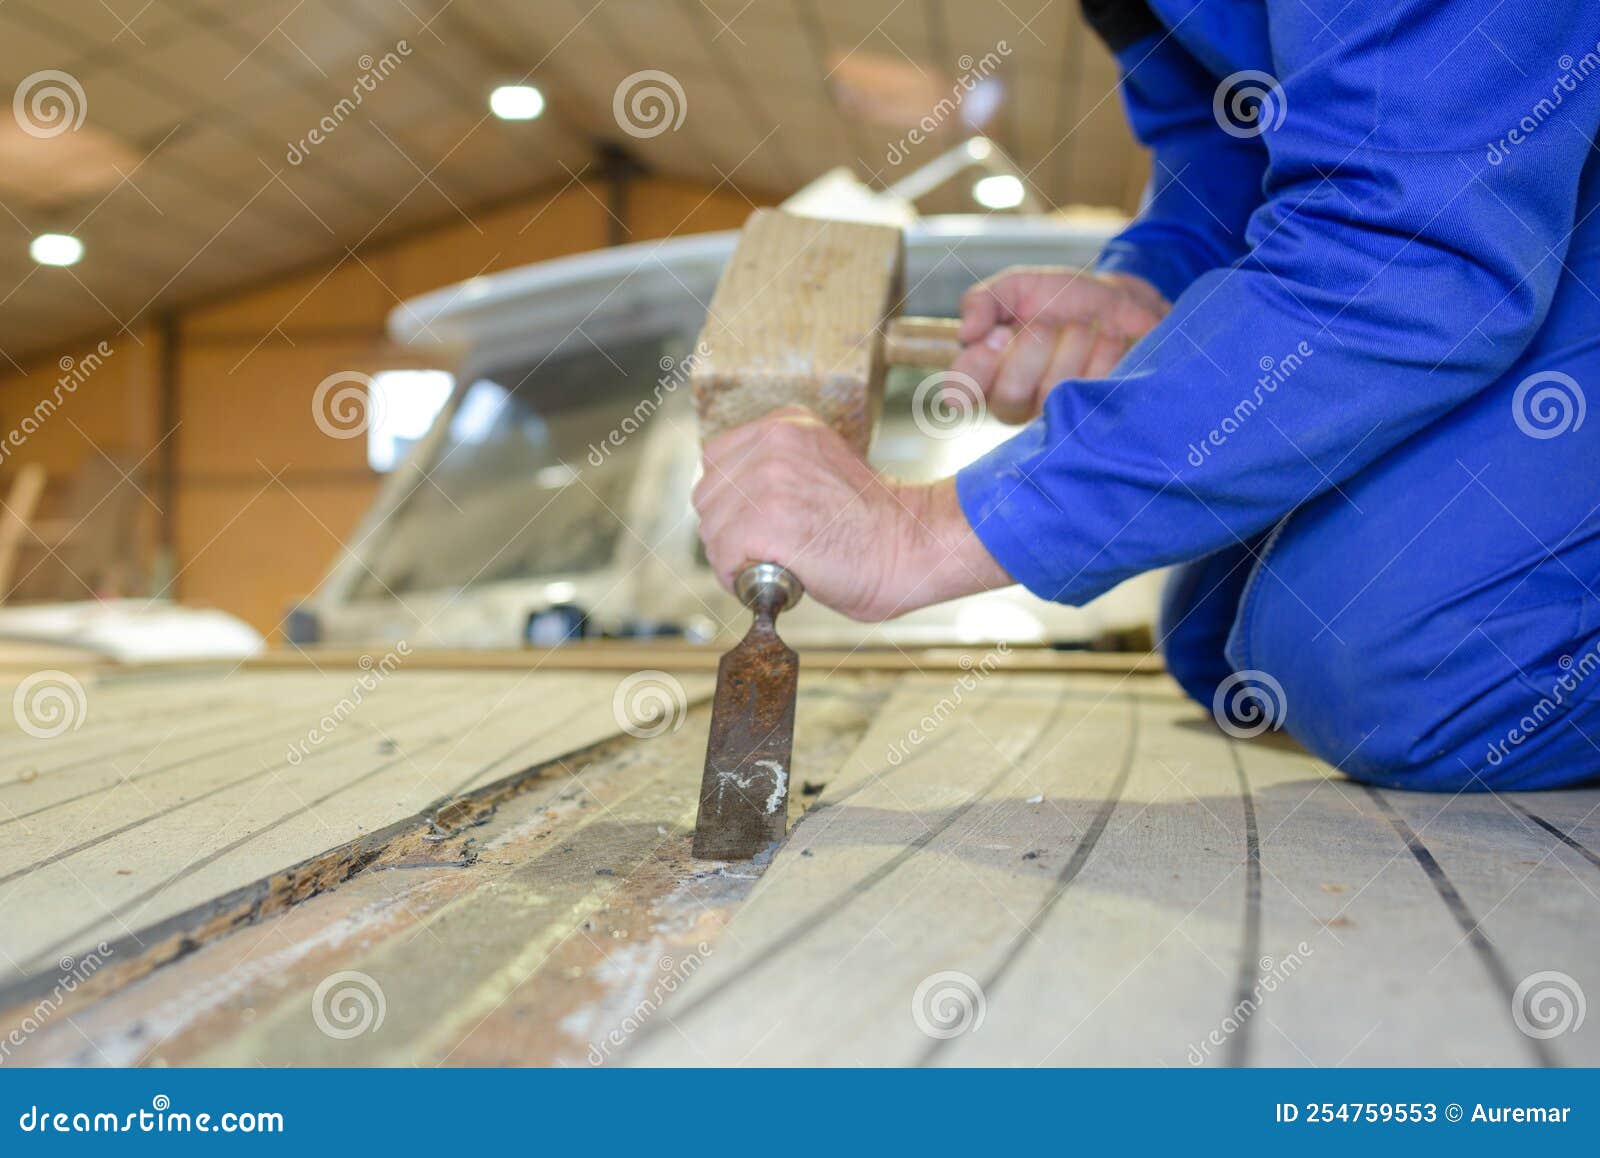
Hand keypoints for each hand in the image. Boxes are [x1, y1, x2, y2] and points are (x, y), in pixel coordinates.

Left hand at [692, 407, 1012, 621]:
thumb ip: (779, 470)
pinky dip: (739, 578)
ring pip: (712, 530)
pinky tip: (771, 580)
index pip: (716, 460)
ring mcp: (768, 482)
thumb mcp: (822, 467)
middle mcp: (773, 444)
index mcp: (786, 425)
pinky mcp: (766, 524)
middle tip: (759, 555)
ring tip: (770, 568)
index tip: (748, 524)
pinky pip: (724, 557)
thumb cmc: (875, 521)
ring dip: (732, 559)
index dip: (728, 501)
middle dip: (727, 532)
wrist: (912, 545)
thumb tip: (737, 503)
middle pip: (707, 496)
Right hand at [952, 268, 1169, 422]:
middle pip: (1010, 395)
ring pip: (1052, 391)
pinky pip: (1090, 388)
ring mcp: (1052, 411)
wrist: (1118, 299)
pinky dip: (1102, 351)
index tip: (998, 336)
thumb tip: (966, 333)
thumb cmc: (1059, 297)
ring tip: (1081, 324)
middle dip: (1033, 347)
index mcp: (985, 373)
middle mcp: (1013, 401)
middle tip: (1047, 320)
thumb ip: (983, 301)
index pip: (958, 394)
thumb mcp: (1016, 286)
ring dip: (1071, 342)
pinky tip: (1106, 338)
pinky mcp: (1090, 411)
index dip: (975, 370)